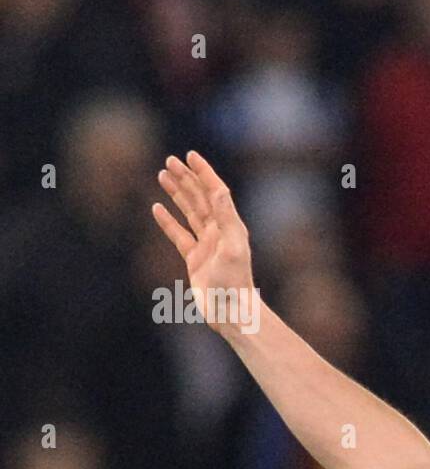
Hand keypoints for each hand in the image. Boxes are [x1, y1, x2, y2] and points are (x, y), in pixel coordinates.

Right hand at [151, 151, 255, 335]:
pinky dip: (168, 221)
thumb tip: (219, 190)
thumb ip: (226, 218)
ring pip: (189, 212)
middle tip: (169, 160)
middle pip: (201, 198)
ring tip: (162, 175)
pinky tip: (156, 208)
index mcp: (230, 226)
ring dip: (177, 194)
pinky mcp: (195, 260)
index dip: (204, 173)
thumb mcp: (232, 248)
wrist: (231, 312)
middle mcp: (219, 233)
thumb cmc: (235, 283)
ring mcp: (207, 246)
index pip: (216, 192)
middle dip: (186, 178)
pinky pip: (179, 235)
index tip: (190, 155)